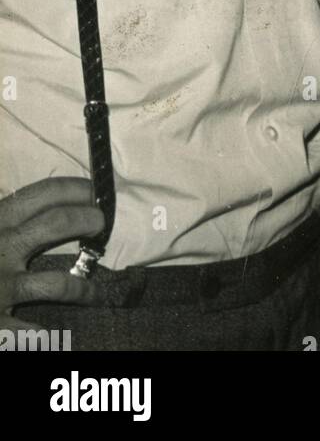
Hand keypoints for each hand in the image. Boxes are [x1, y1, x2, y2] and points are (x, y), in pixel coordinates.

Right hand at [0, 178, 104, 328]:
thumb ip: (2, 212)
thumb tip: (22, 195)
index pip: (43, 194)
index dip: (76, 189)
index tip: (96, 190)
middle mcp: (2, 247)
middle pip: (57, 224)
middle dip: (88, 219)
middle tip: (102, 222)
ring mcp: (0, 285)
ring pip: (55, 284)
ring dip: (82, 288)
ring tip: (95, 292)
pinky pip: (28, 333)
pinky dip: (40, 335)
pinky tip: (49, 336)